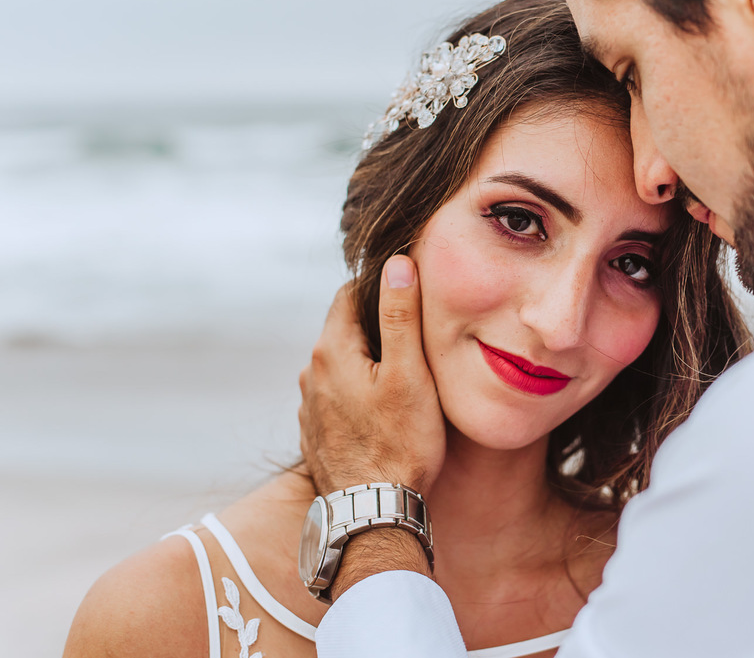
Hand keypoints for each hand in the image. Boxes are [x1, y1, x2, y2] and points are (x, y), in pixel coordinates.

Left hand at [298, 255, 445, 496]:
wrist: (373, 513)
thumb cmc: (401, 444)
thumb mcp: (410, 373)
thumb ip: (401, 314)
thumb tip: (397, 263)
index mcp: (331, 352)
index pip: (349, 295)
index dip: (381, 287)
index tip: (411, 291)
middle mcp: (311, 375)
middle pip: (345, 330)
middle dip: (376, 325)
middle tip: (417, 332)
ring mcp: (311, 407)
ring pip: (341, 366)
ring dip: (367, 362)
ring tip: (405, 373)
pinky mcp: (317, 435)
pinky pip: (338, 397)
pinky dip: (359, 392)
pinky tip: (386, 409)